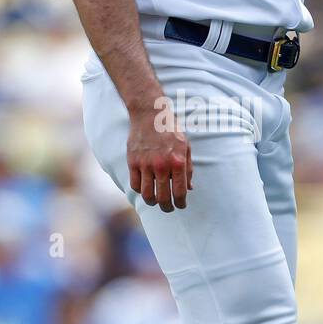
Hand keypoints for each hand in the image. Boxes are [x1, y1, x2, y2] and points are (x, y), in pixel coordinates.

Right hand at [127, 97, 192, 211]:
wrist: (150, 115)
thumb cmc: (170, 131)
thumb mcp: (185, 147)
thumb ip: (188, 169)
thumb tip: (189, 188)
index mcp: (177, 162)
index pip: (179, 192)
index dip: (181, 203)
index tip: (181, 206)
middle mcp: (161, 165)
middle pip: (163, 197)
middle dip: (167, 208)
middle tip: (168, 208)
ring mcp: (145, 164)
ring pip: (147, 195)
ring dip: (153, 202)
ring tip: (156, 202)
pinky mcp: (133, 162)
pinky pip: (135, 185)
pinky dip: (140, 191)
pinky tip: (146, 189)